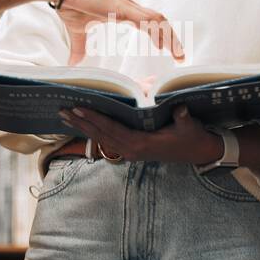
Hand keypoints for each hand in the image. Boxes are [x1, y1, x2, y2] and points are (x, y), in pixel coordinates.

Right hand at [55, 0, 184, 65]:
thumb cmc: (69, 4)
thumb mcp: (77, 33)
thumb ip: (80, 48)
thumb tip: (73, 63)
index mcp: (122, 12)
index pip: (149, 23)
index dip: (161, 36)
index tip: (169, 51)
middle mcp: (129, 8)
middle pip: (159, 22)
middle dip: (172, 39)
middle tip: (181, 57)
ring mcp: (127, 6)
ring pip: (158, 20)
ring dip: (170, 37)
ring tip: (179, 54)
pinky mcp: (122, 8)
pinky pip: (146, 19)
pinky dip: (157, 31)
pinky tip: (163, 44)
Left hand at [59, 104, 222, 164]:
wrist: (198, 153)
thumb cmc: (192, 137)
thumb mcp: (190, 126)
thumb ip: (183, 117)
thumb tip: (178, 106)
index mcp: (141, 144)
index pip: (111, 129)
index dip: (94, 118)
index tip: (78, 108)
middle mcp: (132, 151)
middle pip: (100, 135)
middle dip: (81, 122)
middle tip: (61, 110)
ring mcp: (130, 153)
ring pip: (101, 140)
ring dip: (83, 128)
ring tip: (65, 117)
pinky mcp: (131, 151)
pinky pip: (108, 142)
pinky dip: (94, 132)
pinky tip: (83, 125)